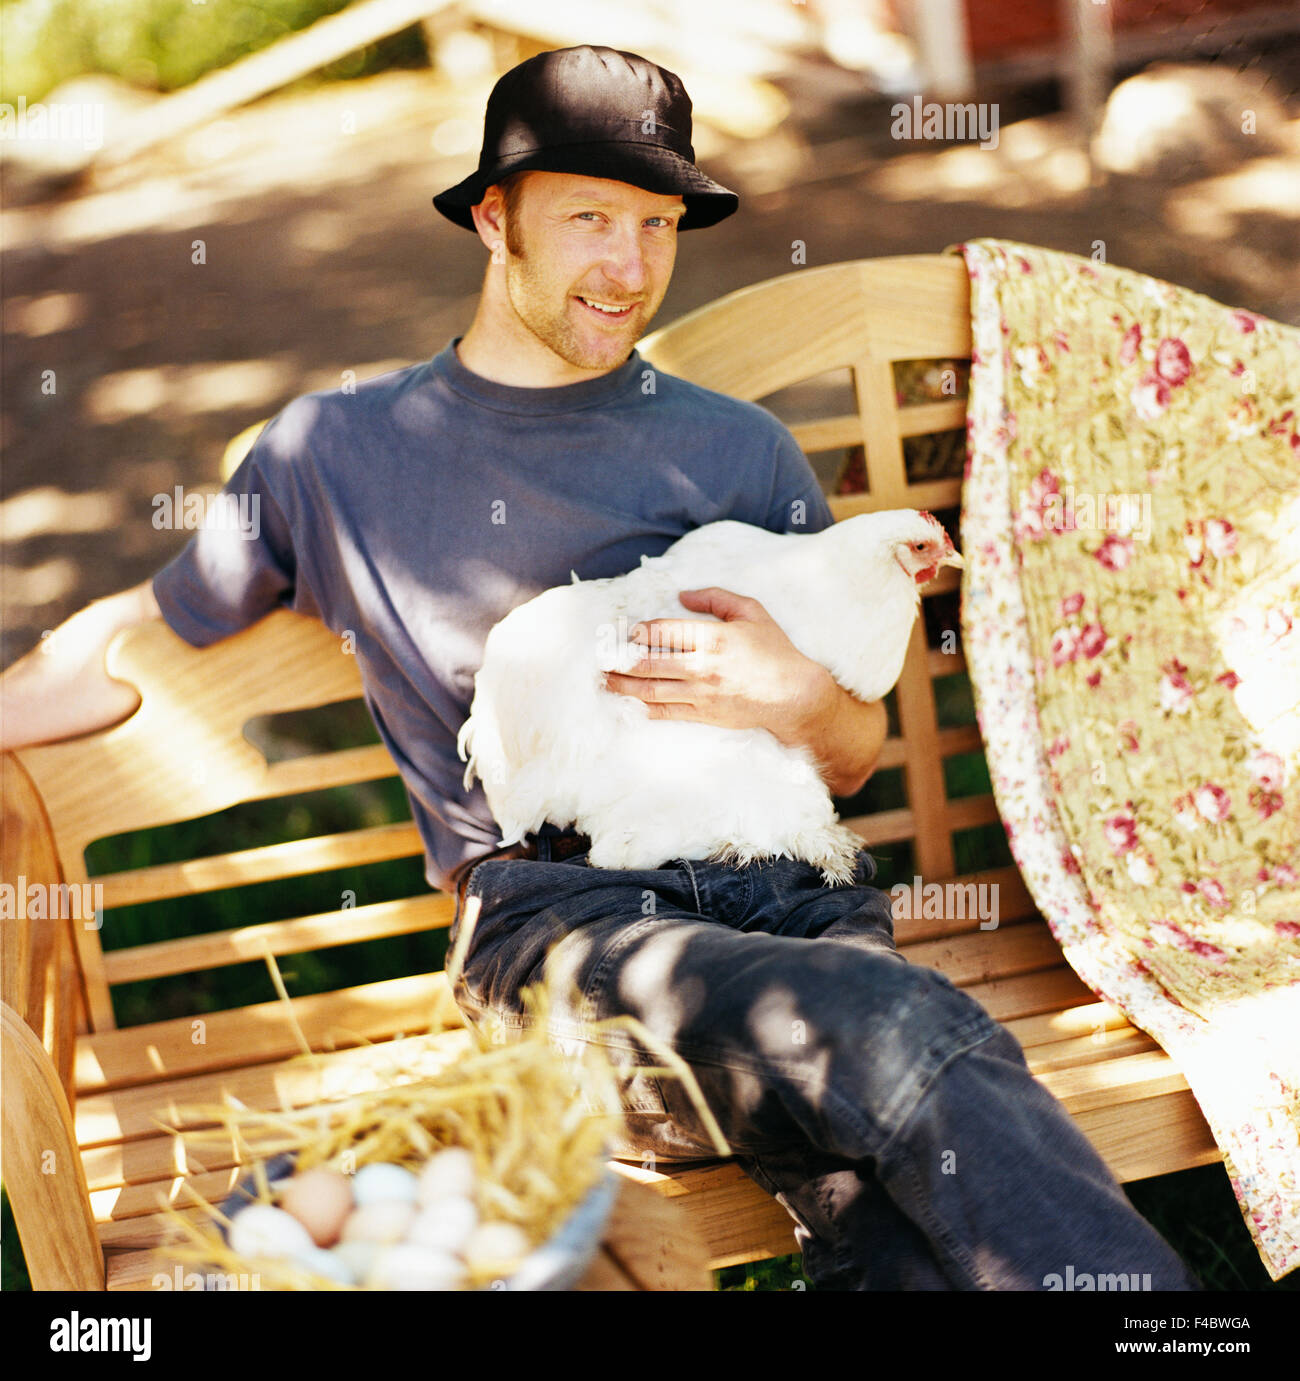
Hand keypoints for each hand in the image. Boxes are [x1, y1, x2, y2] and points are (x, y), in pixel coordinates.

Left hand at [601, 587, 833, 746]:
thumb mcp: (751, 612)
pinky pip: (664, 711)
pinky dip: (641, 707)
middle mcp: (703, 667)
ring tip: (603, 680)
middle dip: (620, 659)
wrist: (793, 696)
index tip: (628, 631)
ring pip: (650, 689)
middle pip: (649, 662)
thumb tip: (683, 595)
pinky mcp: (702, 714)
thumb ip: (716, 598)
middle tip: (601, 656)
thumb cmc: (774, 651)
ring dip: (622, 684)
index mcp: (713, 638)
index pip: (663, 632)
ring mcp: (700, 694)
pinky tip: (626, 702)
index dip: (640, 631)